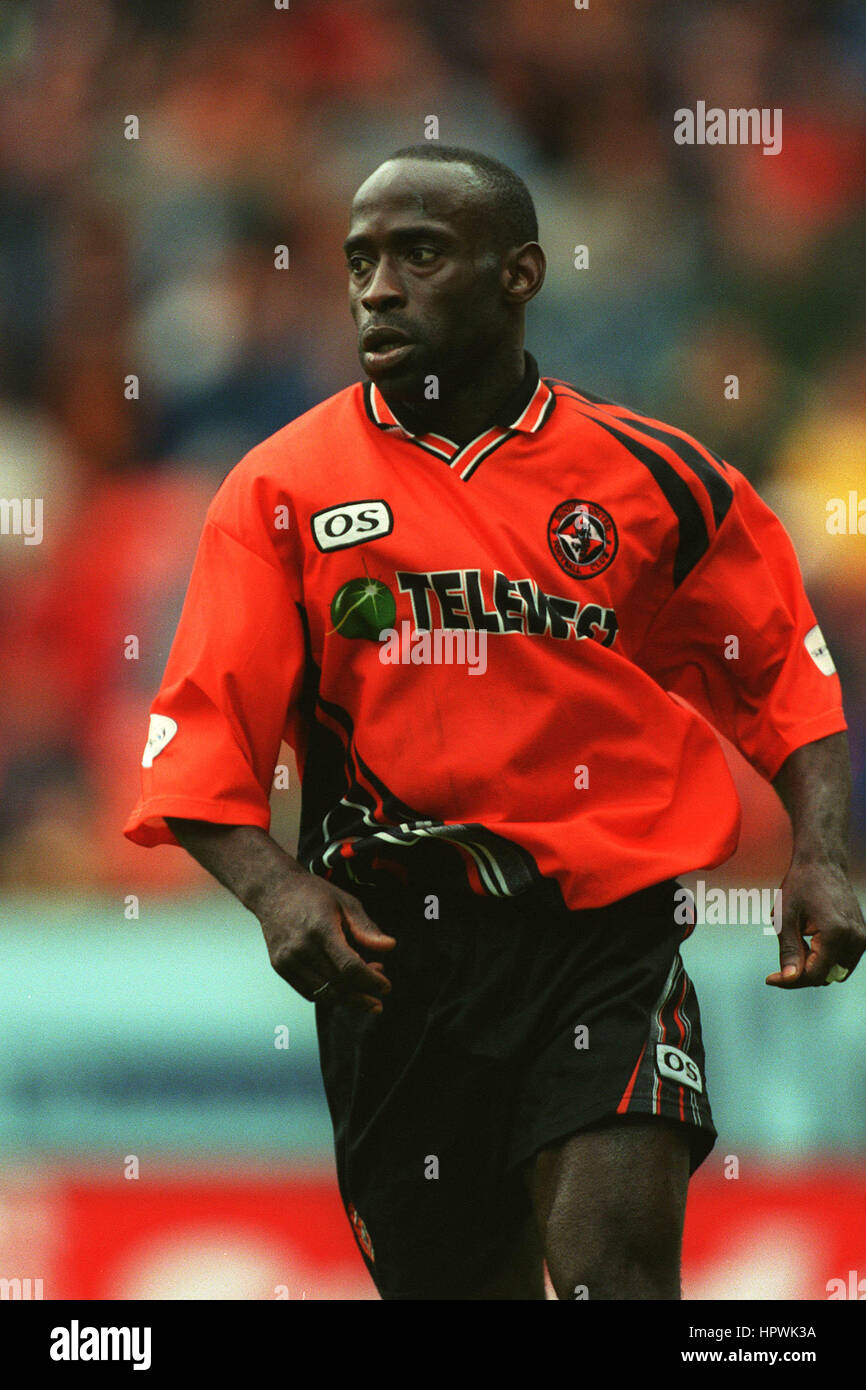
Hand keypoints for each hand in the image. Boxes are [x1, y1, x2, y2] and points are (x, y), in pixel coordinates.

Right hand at [256, 873, 395, 1012]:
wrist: (273, 890)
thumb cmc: (311, 893)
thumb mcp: (345, 903)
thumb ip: (366, 928)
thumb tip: (389, 946)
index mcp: (321, 929)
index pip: (350, 967)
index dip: (371, 981)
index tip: (385, 986)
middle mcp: (302, 948)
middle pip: (338, 985)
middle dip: (363, 994)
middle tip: (378, 993)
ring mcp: (288, 960)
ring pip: (324, 994)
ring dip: (348, 998)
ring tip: (363, 991)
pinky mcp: (280, 967)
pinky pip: (308, 993)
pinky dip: (328, 995)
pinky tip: (341, 987)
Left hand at [766, 859, 865, 987]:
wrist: (823, 863)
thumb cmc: (801, 885)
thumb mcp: (786, 917)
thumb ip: (788, 950)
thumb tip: (788, 979)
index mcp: (837, 933)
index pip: (815, 974)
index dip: (791, 981)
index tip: (770, 978)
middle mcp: (855, 939)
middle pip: (826, 977)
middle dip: (802, 973)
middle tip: (781, 960)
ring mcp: (862, 938)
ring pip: (835, 971)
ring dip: (814, 966)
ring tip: (799, 941)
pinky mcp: (862, 937)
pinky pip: (842, 960)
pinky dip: (825, 958)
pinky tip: (810, 939)